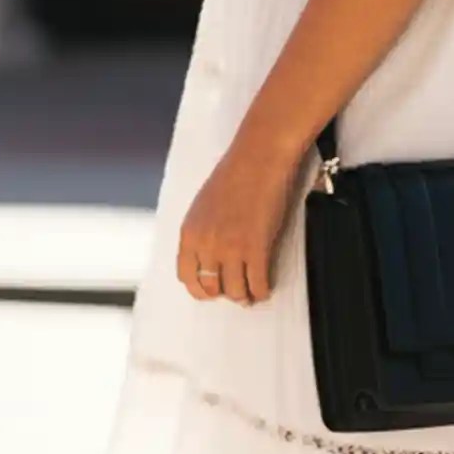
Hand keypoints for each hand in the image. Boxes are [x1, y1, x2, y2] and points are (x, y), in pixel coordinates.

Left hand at [177, 145, 300, 304]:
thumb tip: (210, 256)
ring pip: (235, 291)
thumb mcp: (203, 206)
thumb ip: (202, 232)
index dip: (200, 288)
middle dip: (225, 292)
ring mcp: (232, 248)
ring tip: (252, 293)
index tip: (211, 290)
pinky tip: (266, 288)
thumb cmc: (235, 174)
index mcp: (189, 233)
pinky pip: (258, 283)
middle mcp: (206, 244)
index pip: (187, 276)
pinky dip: (262, 290)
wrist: (259, 158)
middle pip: (212, 287)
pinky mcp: (257, 248)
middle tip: (236, 291)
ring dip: (245, 295)